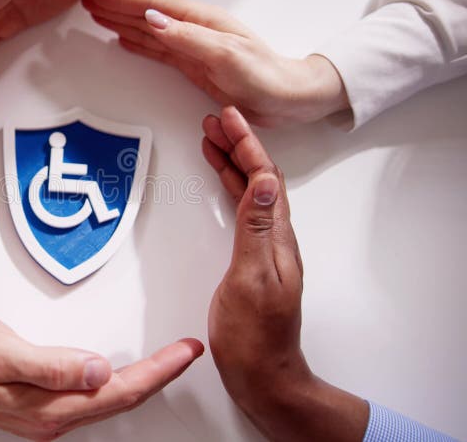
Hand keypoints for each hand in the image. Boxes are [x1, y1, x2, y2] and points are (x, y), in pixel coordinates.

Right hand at [0, 313, 203, 439]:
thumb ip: (50, 364)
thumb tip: (98, 369)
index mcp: (47, 405)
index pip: (118, 389)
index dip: (158, 371)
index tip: (184, 352)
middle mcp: (51, 416)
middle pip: (120, 397)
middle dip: (160, 375)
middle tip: (188, 352)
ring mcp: (45, 414)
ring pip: (108, 399)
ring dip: (143, 380)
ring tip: (168, 360)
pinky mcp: (40, 404)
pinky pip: (91, 397)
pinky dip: (118, 381)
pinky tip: (123, 372)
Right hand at [83, 0, 349, 126]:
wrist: (286, 99)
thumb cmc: (264, 76)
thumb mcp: (224, 55)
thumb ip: (187, 38)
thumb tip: (153, 21)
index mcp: (201, 21)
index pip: (154, 6)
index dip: (123, 0)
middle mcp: (194, 30)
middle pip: (147, 13)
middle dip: (117, 6)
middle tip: (87, 1)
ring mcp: (193, 47)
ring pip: (149, 30)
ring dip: (123, 22)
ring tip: (99, 16)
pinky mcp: (195, 66)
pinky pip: (158, 50)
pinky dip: (139, 43)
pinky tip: (126, 40)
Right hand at [202, 106, 366, 440]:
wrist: (263, 373)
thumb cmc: (254, 335)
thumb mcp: (251, 278)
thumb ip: (254, 229)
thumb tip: (261, 181)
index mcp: (277, 236)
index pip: (264, 177)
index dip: (247, 143)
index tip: (229, 117)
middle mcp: (274, 236)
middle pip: (258, 177)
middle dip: (239, 144)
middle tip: (217, 119)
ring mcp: (263, 246)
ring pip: (248, 191)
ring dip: (233, 162)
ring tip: (213, 139)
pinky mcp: (250, 257)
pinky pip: (240, 209)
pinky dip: (228, 187)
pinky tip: (219, 181)